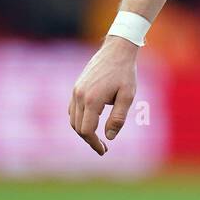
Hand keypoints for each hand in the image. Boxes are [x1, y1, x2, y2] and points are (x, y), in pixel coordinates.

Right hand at [69, 36, 138, 155]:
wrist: (117, 49)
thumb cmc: (125, 73)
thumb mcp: (127, 96)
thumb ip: (118, 118)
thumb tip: (109, 137)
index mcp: (92, 100)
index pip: (87, 130)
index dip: (94, 143)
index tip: (104, 150)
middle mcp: (79, 96)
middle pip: (78, 127)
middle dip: (89, 139)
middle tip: (103, 147)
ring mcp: (75, 90)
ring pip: (73, 119)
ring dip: (83, 130)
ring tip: (98, 137)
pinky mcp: (76, 87)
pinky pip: (72, 109)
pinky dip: (79, 119)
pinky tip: (92, 122)